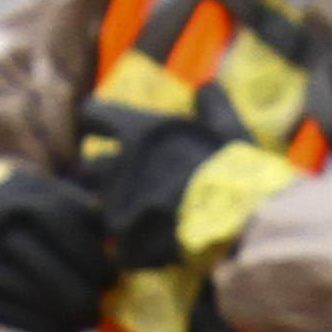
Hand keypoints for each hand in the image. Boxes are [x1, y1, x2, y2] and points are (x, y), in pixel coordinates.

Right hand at [0, 162, 115, 331]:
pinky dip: (40, 326)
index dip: (92, 256)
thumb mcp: (55, 195)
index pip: (61, 225)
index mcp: (17, 197)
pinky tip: (61, 330)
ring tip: (87, 320)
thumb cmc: (30, 207)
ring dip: (64, 316)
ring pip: (28, 296)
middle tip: (101, 306)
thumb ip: (89, 217)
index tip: (113, 279)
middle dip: (81, 293)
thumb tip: (122, 255)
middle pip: (44, 268)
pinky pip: (8, 315)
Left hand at [74, 98, 297, 278]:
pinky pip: (118, 245)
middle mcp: (118, 166)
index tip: (96, 126)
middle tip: (126, 180)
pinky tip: (152, 246)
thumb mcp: (228, 128)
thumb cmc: (235, 171)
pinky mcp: (125, 243)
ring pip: (100, 207)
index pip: (93, 114)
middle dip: (103, 172)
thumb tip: (206, 85)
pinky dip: (132, 246)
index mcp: (137, 132)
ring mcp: (118, 208)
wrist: (240, 222)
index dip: (95, 120)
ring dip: (117, 208)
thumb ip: (212, 103)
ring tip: (141, 216)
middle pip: (90, 166)